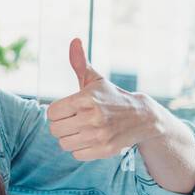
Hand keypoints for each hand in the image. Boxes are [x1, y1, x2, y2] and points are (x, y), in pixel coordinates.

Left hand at [46, 37, 155, 159]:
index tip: (68, 109)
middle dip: (62, 125)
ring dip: (70, 138)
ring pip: (63, 143)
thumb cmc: (112, 97)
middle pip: (55, 130)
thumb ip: (80, 63)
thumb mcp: (96, 80)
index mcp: (85, 99)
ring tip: (83, 130)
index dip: (57, 112)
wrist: (142, 117)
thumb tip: (74, 40)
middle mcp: (92, 117)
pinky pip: (76, 154)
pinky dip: (81, 149)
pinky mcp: (104, 150)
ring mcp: (99, 135)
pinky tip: (92, 139)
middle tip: (75, 120)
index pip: (51, 113)